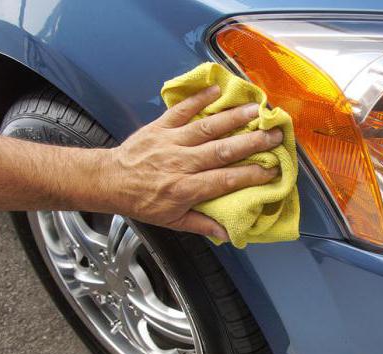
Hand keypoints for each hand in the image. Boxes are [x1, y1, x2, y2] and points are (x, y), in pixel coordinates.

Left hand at [101, 85, 281, 240]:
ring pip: (207, 128)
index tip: (272, 171)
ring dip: (233, 118)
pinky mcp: (160, 126)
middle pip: (221, 151)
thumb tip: (227, 233)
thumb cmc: (141, 202)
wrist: (108, 181)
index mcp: (185, 189)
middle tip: (274, 135)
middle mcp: (181, 163)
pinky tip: (217, 90)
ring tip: (256, 110)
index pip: (225, 181)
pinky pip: (182, 110)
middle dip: (251, 142)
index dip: (251, 176)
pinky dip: (199, 99)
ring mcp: (170, 141)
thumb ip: (201, 224)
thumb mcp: (171, 221)